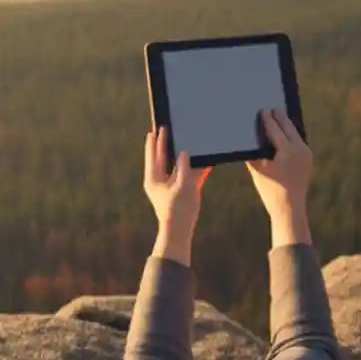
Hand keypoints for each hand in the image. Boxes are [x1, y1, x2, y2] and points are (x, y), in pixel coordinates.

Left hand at [143, 126, 210, 265]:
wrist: (180, 232)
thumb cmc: (177, 210)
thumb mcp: (181, 185)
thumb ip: (184, 167)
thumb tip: (185, 152)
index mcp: (154, 178)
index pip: (154, 154)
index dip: (157, 140)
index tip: (159, 127)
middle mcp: (161, 180)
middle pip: (165, 157)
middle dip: (168, 144)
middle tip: (169, 129)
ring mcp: (172, 185)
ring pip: (179, 165)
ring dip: (185, 155)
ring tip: (190, 141)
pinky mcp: (183, 191)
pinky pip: (190, 175)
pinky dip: (197, 168)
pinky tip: (207, 161)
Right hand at [246, 108, 314, 247]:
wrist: (290, 209)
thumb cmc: (270, 190)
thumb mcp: (257, 170)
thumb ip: (252, 154)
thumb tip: (248, 142)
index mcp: (287, 151)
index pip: (276, 130)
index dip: (268, 119)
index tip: (263, 110)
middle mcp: (300, 150)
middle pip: (289, 128)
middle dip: (281, 118)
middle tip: (273, 108)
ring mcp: (306, 155)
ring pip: (295, 135)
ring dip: (287, 126)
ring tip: (279, 117)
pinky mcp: (308, 161)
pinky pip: (299, 143)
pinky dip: (291, 136)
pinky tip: (286, 134)